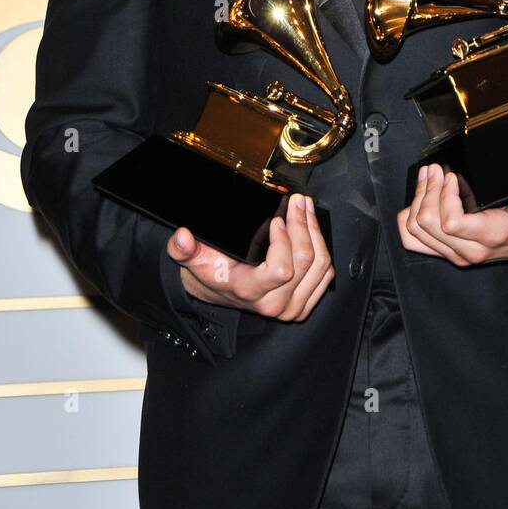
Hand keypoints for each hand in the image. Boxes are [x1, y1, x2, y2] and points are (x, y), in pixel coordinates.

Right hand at [167, 191, 333, 320]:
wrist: (217, 290)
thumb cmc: (210, 271)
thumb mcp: (192, 258)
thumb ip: (183, 249)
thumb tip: (182, 237)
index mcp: (250, 291)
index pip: (282, 270)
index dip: (284, 241)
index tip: (276, 220)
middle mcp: (274, 304)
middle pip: (305, 261)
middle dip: (303, 224)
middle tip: (297, 202)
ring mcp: (292, 306)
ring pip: (320, 265)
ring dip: (315, 232)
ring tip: (304, 209)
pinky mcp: (304, 302)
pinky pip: (325, 274)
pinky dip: (322, 247)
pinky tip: (311, 229)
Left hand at [397, 162, 507, 265]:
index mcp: (494, 235)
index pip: (450, 223)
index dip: (444, 195)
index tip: (452, 176)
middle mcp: (471, 249)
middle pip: (427, 224)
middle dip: (427, 190)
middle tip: (436, 170)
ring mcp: (457, 253)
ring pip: (416, 231)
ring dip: (418, 200)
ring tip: (429, 177)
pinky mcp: (449, 252)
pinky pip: (414, 240)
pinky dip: (411, 217)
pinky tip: (423, 198)